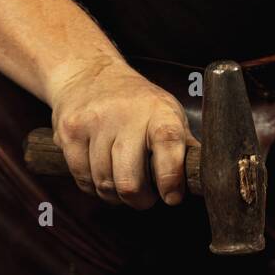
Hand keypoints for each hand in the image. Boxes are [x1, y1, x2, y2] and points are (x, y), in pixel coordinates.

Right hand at [50, 56, 196, 208]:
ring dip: (115, 195)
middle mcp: (125, 114)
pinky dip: (93, 188)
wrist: (88, 74)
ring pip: (104, 185)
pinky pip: (82, 180)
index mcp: (158, 111)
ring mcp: (94, 123)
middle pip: (129, 181)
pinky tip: (101, 176)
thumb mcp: (167, 114)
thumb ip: (184, 146)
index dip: (170, 177)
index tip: (171, 197)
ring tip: (122, 182)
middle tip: (144, 196)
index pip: (168, 144)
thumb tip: (205, 177)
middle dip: (140, 200)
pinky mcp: (70, 132)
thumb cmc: (136, 102)